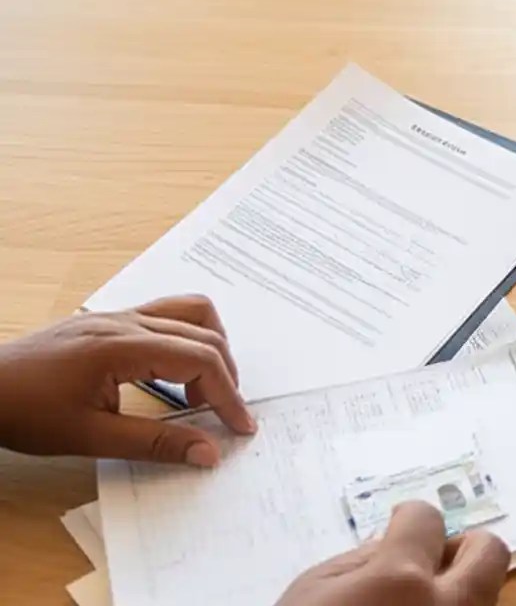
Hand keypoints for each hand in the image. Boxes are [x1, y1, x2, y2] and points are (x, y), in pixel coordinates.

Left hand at [0, 295, 255, 465]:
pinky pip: (167, 313)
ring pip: (190, 311)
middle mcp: (125, 320)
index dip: (227, 394)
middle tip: (223, 416)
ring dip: (211, 346)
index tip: (240, 426)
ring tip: (204, 388)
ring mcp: (117, 315)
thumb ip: (155, 444)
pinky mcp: (110, 319)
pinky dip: (187, 337)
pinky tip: (174, 371)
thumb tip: (207, 453)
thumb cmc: (24, 411)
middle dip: (225, 375)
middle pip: (203, 334)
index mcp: (122, 345)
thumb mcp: (90, 437)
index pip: (199, 359)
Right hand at [277, 501, 510, 605]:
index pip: (428, 519)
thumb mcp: (311, 593)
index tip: (398, 528)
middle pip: (490, 552)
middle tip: (429, 562)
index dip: (408, 521)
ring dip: (455, 594)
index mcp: (402, 580)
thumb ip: (359, 560)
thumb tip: (390, 542)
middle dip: (462, 548)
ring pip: (484, 598)